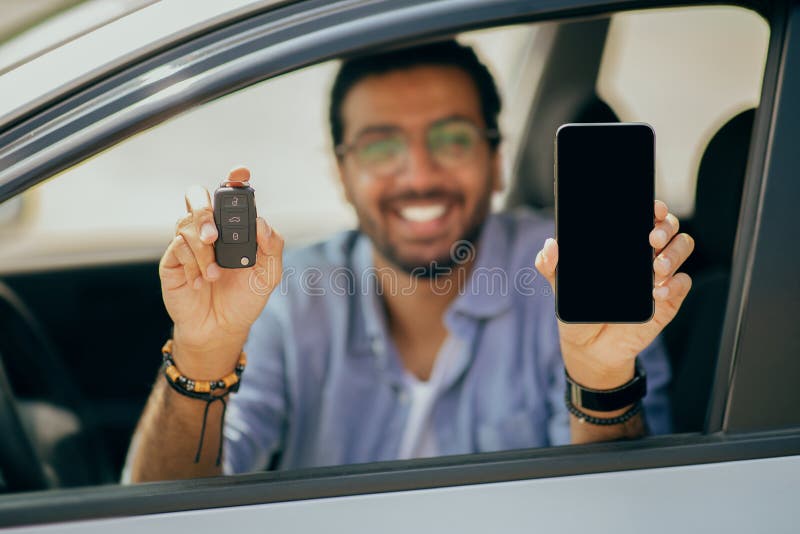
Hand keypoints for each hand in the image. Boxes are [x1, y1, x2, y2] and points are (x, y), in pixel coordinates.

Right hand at [158, 168, 283, 377]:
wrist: (221, 328)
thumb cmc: (244, 299)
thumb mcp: (268, 275)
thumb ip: (272, 247)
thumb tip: (261, 222)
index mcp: (233, 228)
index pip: (231, 196)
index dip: (234, 180)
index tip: (241, 173)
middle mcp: (209, 230)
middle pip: (197, 196)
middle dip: (204, 208)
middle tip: (214, 235)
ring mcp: (189, 243)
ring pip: (186, 223)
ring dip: (202, 248)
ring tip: (215, 273)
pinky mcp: (173, 260)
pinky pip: (177, 247)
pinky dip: (192, 264)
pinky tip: (202, 282)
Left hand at [534, 200, 693, 389]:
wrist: (590, 348)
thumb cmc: (579, 310)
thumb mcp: (561, 287)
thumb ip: (551, 266)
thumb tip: (550, 246)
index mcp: (622, 245)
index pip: (643, 216)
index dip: (653, 207)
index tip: (651, 208)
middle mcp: (645, 254)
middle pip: (670, 226)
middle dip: (666, 227)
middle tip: (651, 239)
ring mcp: (659, 275)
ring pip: (683, 248)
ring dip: (674, 253)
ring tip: (655, 269)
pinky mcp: (668, 299)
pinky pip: (683, 283)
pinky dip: (674, 284)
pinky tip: (656, 292)